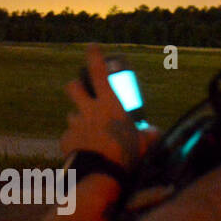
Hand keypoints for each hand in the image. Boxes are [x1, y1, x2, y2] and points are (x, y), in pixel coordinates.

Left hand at [60, 44, 159, 167]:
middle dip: (75, 87)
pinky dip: (75, 142)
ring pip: (71, 115)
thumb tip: (154, 132)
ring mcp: (75, 124)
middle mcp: (88, 110)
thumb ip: (149, 134)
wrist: (100, 173)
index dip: (94, 56)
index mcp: (109, 104)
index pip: (98, 73)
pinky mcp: (66, 140)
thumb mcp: (144, 143)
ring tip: (90, 134)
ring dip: (79, 120)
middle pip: (72, 87)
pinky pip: (69, 137)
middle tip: (82, 94)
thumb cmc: (125, 154)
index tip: (91, 46)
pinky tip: (84, 152)